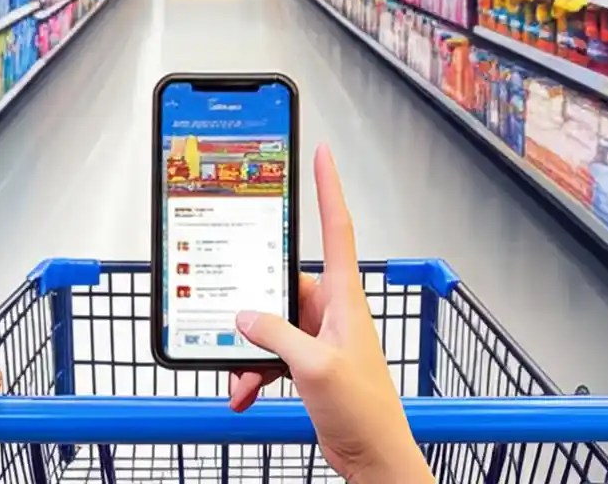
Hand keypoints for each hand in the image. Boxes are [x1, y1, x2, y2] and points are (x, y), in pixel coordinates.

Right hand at [229, 145, 433, 483]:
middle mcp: (330, 310)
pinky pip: (266, 352)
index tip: (320, 153)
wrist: (374, 457)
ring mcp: (316, 335)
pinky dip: (250, 371)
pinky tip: (243, 391)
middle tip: (233, 324)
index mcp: (344, 298)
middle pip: (279, 284)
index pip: (336, 227)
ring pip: (266, 323)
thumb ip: (276, 334)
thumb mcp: (316, 367)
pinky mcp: (304, 361)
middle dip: (251, 309)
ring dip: (247, 350)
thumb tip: (245, 315)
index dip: (328, 187)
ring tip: (241, 376)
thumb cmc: (367, 412)